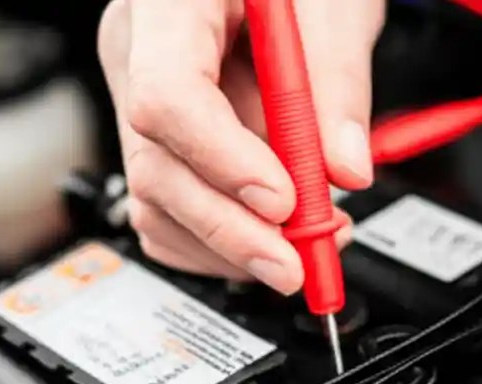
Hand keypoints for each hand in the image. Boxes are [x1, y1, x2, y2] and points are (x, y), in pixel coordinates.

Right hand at [97, 0, 384, 292]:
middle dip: (233, 229)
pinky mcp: (157, 135)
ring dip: (232, 245)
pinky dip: (220, 243)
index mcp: (168, 1)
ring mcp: (137, 94)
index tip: (282, 200)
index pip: (168, 95)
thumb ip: (338, 83)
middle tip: (301, 259)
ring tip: (306, 242)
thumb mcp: (336, 6)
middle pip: (156, 165)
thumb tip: (344, 170)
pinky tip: (273, 235)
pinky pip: (168, 210)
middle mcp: (136, 49)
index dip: (224, 161)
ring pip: (157, 201)